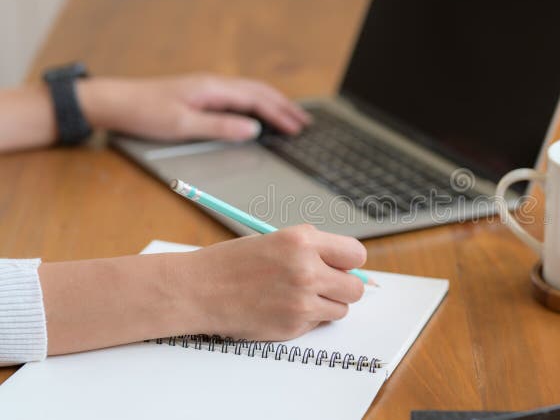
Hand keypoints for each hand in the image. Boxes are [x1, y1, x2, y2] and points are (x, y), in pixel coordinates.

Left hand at [76, 73, 310, 141]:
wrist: (115, 102)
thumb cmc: (145, 113)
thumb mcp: (183, 125)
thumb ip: (220, 127)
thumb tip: (252, 130)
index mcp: (212, 88)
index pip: (256, 99)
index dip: (280, 114)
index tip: (298, 128)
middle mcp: (214, 84)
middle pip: (259, 92)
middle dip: (285, 107)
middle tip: (305, 122)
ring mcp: (208, 87)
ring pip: (251, 92)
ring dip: (274, 104)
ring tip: (292, 116)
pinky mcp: (202, 94)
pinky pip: (239, 96)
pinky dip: (258, 103)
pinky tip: (262, 113)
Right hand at [176, 225, 366, 340]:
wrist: (198, 290)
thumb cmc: (233, 263)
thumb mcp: (277, 240)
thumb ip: (313, 250)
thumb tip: (348, 266)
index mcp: (303, 241)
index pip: (356, 254)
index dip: (349, 261)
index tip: (341, 265)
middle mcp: (307, 270)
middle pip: (355, 288)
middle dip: (343, 287)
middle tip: (324, 285)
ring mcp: (301, 301)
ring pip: (341, 309)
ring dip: (326, 304)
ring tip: (298, 296)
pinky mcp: (293, 325)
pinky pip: (317, 323)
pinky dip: (306, 318)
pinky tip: (281, 307)